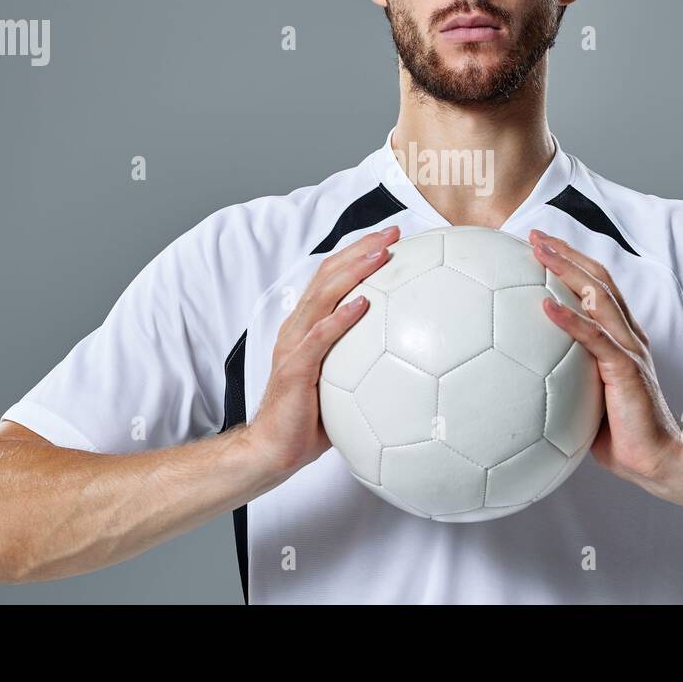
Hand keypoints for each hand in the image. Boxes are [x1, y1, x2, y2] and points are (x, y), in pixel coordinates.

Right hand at [247, 225, 400, 475]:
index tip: (390, 236)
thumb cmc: (308, 418)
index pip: (332, 277)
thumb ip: (363, 360)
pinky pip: (321, 337)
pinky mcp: (295, 367)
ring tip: (382, 254)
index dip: (358, 252)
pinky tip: (365, 303)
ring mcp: (294, 344)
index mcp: (307, 325)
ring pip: (324, 296)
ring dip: (355, 271)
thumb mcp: (342, 381)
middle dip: (362, 248)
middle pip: (329, 274)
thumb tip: (410, 357)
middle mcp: (298, 327)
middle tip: (394, 232)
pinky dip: (342, 317)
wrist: (272, 449)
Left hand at [529, 228, 682, 486]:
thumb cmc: (622, 433)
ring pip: (598, 297)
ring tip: (538, 251)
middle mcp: (628, 335)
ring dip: (567, 270)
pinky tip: (545, 305)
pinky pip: (595, 339)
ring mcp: (630, 349)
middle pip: (598, 280)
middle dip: (566, 253)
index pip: (597, 287)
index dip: (572, 262)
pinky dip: (570, 319)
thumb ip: (568, 376)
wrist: (659, 461)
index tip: (541, 245)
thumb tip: (526, 376)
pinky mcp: (626, 370)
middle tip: (534, 234)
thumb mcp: (588, 396)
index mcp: (621, 337)